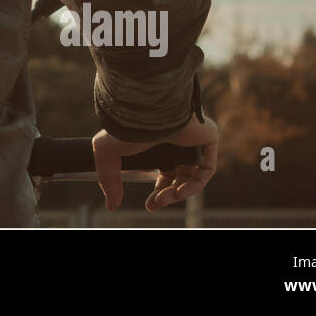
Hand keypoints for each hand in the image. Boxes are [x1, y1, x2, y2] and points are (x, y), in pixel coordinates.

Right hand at [92, 113, 218, 211]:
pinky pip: (206, 169)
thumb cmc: (126, 125)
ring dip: (178, 193)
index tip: (149, 204)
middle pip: (178, 176)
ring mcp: (193, 139)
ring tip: (162, 200)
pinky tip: (178, 192)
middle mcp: (176, 139)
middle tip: (153, 205)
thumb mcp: (108, 154)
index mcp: (156, 140)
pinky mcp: (207, 137)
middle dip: (166, 195)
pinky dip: (194, 185)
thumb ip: (108, 180)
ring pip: (192, 176)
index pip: (164, 169)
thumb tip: (111, 206)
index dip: (158, 190)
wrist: (147, 109)